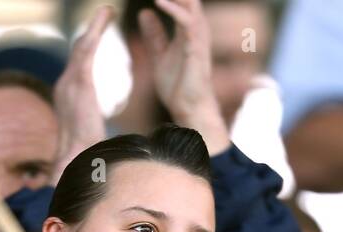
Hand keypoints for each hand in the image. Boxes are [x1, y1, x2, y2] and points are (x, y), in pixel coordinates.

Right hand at [52, 5, 111, 179]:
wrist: (78, 157)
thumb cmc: (87, 149)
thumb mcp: (88, 128)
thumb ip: (90, 117)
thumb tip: (95, 121)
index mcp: (67, 94)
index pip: (78, 63)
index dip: (88, 46)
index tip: (97, 33)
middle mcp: (64, 84)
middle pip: (78, 50)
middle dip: (91, 31)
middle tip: (105, 14)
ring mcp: (69, 82)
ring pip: (82, 46)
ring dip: (95, 27)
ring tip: (107, 11)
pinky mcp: (80, 83)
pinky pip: (87, 50)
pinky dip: (96, 32)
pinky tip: (105, 18)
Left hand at [138, 0, 228, 149]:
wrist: (189, 109)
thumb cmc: (179, 86)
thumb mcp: (159, 55)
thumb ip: (154, 34)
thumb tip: (145, 13)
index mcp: (186, 26)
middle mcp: (195, 26)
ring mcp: (197, 36)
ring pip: (188, 2)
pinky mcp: (195, 48)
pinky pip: (185, 22)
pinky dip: (172, 9)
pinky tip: (156, 1)